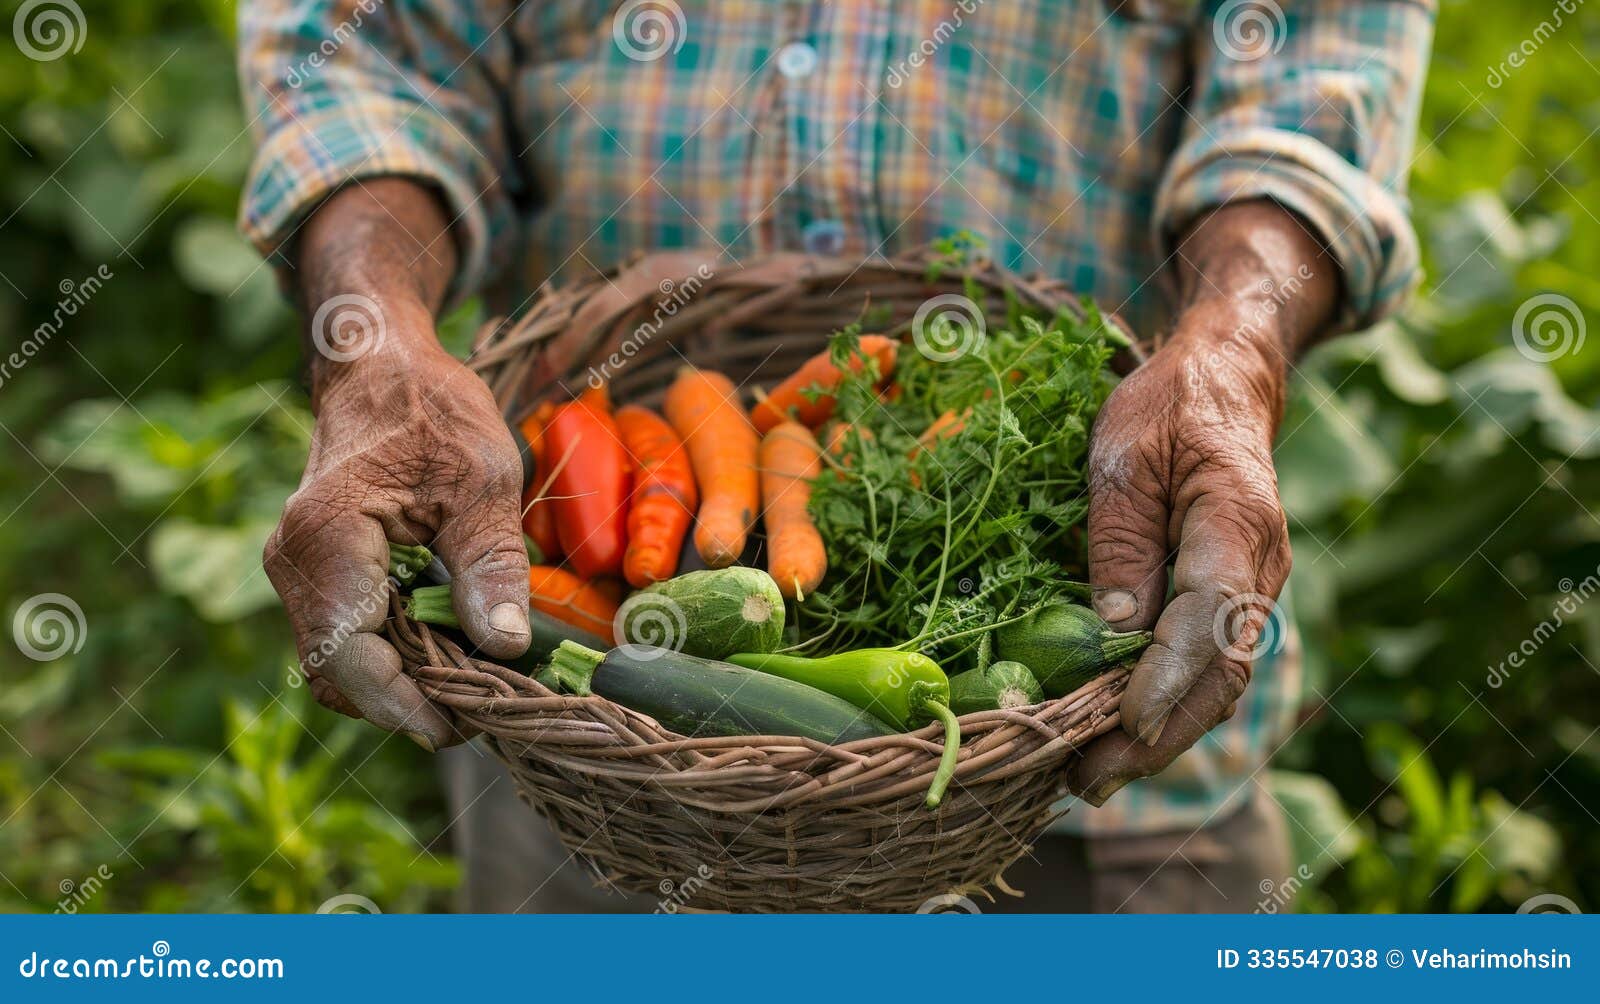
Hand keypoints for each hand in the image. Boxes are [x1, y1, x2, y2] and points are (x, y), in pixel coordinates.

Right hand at [264, 179, 529, 749]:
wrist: (381, 367)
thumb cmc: (432, 410)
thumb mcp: (484, 481)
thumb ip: (491, 565)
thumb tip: (507, 647)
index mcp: (327, 538)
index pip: (350, 655)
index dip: (405, 704)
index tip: (465, 724)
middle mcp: (294, 563)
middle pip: (342, 672)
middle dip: (410, 701)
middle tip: (485, 709)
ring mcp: (296, 573)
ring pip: (340, 664)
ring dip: (403, 683)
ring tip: (475, 682)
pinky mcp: (313, 578)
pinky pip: (345, 639)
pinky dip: (394, 656)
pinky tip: (449, 648)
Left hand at [1066, 200, 1336, 804]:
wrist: (1228, 381)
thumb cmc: (1169, 405)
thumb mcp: (1122, 454)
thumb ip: (1118, 542)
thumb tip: (1109, 632)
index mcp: (1235, 521)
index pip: (1210, 615)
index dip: (1168, 675)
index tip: (1123, 722)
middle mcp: (1260, 568)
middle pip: (1221, 674)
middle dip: (1156, 736)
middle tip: (1088, 781)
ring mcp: (1253, 591)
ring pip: (1218, 684)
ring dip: (1160, 739)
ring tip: (1090, 780)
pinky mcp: (1233, 602)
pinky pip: (1207, 668)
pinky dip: (1167, 710)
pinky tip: (1117, 741)